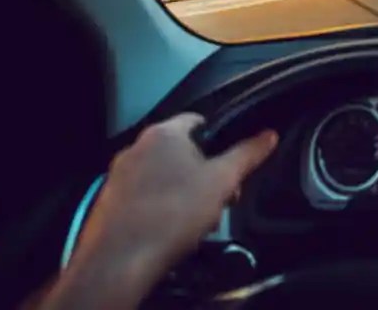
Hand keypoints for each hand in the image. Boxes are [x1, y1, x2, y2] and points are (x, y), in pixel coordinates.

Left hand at [39, 114, 277, 309]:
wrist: (123, 257)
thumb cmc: (174, 213)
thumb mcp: (222, 182)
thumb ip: (247, 155)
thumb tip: (268, 135)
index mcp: (164, 133)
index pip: (198, 121)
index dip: (220, 140)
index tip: (229, 165)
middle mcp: (136, 146)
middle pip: (181, 151)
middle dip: (202, 174)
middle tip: (216, 199)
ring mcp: (119, 173)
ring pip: (161, 175)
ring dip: (181, 192)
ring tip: (194, 220)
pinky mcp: (109, 199)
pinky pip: (143, 196)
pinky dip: (158, 207)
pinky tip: (169, 229)